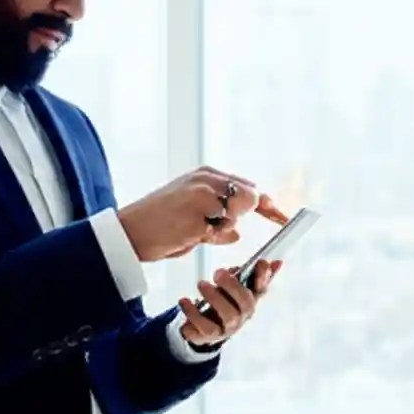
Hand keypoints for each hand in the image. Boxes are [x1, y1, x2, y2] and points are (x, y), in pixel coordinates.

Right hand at [117, 166, 289, 261]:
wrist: (129, 231)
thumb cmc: (159, 222)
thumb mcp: (190, 210)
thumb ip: (216, 214)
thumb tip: (238, 230)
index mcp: (205, 174)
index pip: (247, 186)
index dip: (267, 204)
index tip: (284, 217)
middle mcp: (206, 180)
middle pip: (248, 197)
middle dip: (242, 213)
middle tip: (222, 225)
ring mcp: (202, 198)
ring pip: (235, 216)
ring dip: (220, 229)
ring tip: (192, 228)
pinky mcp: (198, 218)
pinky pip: (219, 233)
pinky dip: (209, 238)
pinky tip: (187, 234)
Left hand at [177, 260, 282, 345]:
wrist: (206, 331)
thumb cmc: (224, 304)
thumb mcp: (237, 287)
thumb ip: (252, 274)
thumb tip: (276, 262)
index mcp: (250, 300)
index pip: (262, 288)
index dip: (264, 277)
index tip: (261, 262)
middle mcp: (243, 315)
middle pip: (245, 302)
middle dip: (233, 286)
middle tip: (218, 272)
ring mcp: (228, 327)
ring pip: (227, 315)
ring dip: (214, 298)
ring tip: (201, 284)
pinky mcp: (210, 336)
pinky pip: (204, 328)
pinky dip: (193, 314)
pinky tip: (184, 301)